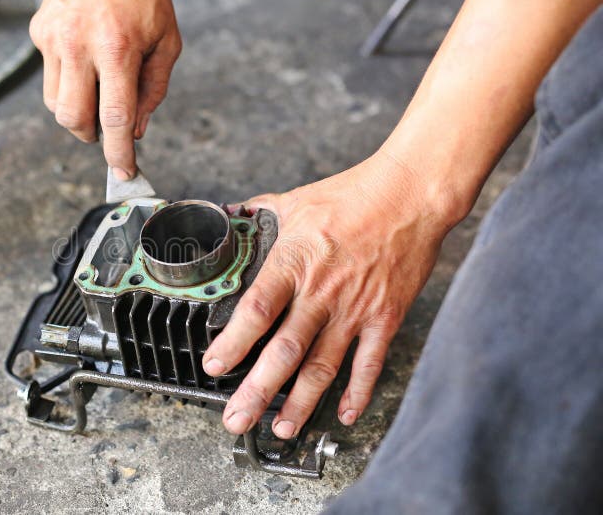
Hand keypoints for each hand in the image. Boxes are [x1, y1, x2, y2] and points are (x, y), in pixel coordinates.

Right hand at [29, 0, 181, 179]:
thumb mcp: (167, 41)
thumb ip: (153, 90)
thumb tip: (135, 130)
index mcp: (117, 48)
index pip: (114, 117)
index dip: (118, 153)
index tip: (124, 172)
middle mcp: (79, 44)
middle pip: (73, 119)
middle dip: (91, 136)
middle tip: (106, 130)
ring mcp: (54, 38)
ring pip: (55, 103)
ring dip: (77, 112)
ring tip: (97, 89)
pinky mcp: (39, 31)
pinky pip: (50, 75)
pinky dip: (68, 81)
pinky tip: (85, 58)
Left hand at [202, 151, 450, 437]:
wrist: (411, 195)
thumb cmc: (354, 195)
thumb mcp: (297, 201)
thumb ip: (260, 213)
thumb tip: (232, 214)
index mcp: (294, 262)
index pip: (257, 310)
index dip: (233, 342)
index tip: (213, 366)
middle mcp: (321, 292)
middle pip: (284, 351)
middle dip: (257, 391)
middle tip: (237, 419)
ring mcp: (354, 309)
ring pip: (322, 367)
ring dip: (300, 403)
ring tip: (281, 429)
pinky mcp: (384, 317)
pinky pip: (369, 364)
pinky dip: (357, 392)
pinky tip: (342, 413)